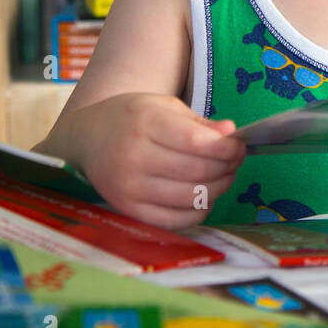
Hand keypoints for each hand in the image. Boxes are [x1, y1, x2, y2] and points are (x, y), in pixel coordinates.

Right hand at [75, 93, 244, 228]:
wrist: (89, 138)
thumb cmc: (133, 119)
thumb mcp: (164, 107)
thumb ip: (200, 123)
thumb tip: (231, 133)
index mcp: (145, 124)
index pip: (196, 142)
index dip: (226, 148)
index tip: (238, 146)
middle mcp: (134, 157)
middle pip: (198, 172)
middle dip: (227, 168)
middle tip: (235, 161)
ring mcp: (129, 188)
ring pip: (191, 198)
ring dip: (219, 189)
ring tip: (224, 176)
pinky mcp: (129, 210)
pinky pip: (176, 220)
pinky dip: (199, 211)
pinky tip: (205, 197)